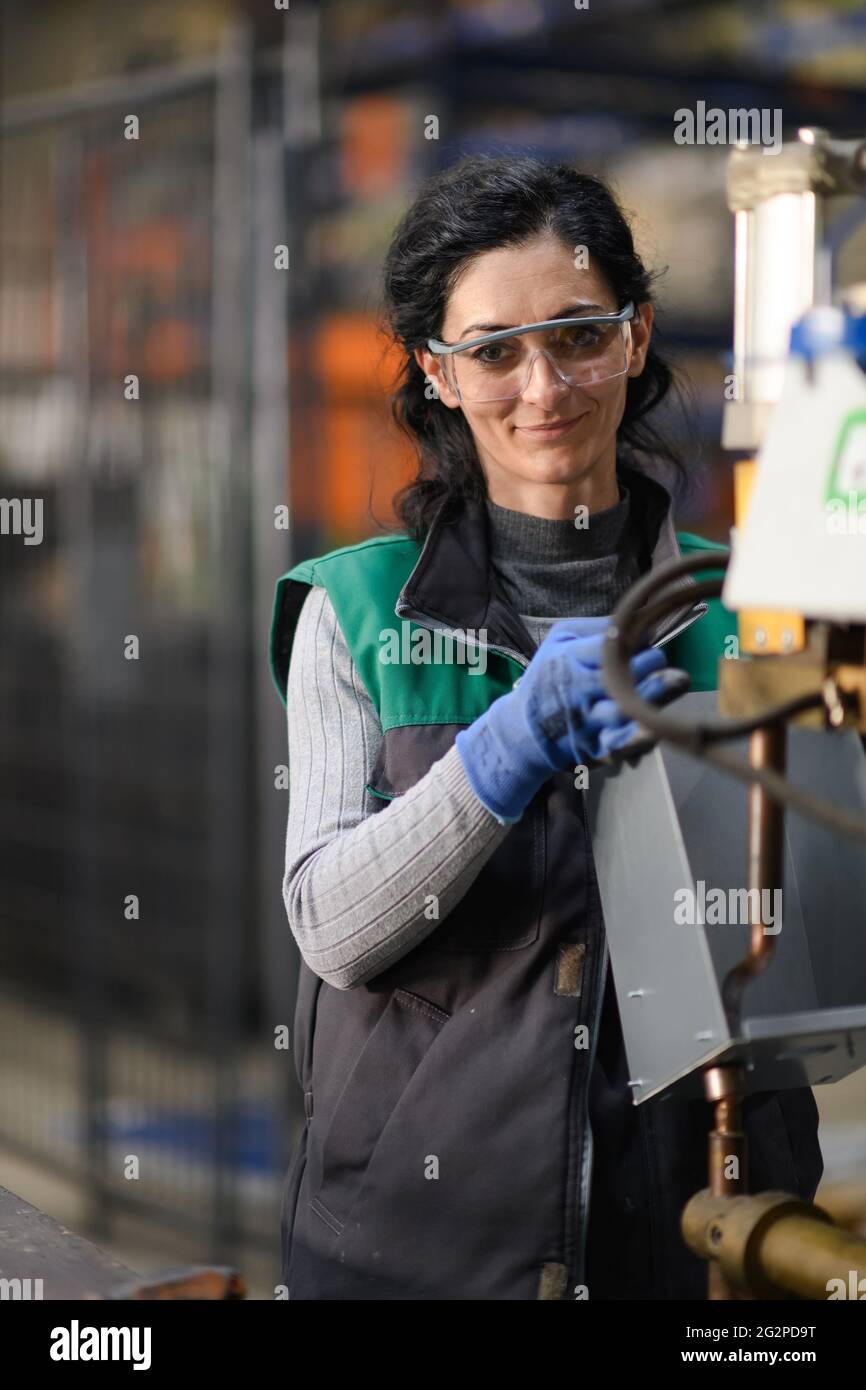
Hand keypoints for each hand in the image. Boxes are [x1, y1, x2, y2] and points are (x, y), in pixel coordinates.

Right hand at [455, 616, 689, 822]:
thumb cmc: (549, 676)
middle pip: (617, 677)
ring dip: (653, 695)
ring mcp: (585, 722)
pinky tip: (656, 727)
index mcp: (567, 659)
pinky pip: (620, 745)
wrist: (522, 729)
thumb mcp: (559, 640)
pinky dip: (639, 738)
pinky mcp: (594, 748)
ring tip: (677, 681)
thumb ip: (596, 627)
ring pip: (623, 710)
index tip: (649, 640)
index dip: (632, 641)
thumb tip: (640, 620)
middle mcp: (575, 691)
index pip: (604, 647)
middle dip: (648, 665)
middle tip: (660, 660)